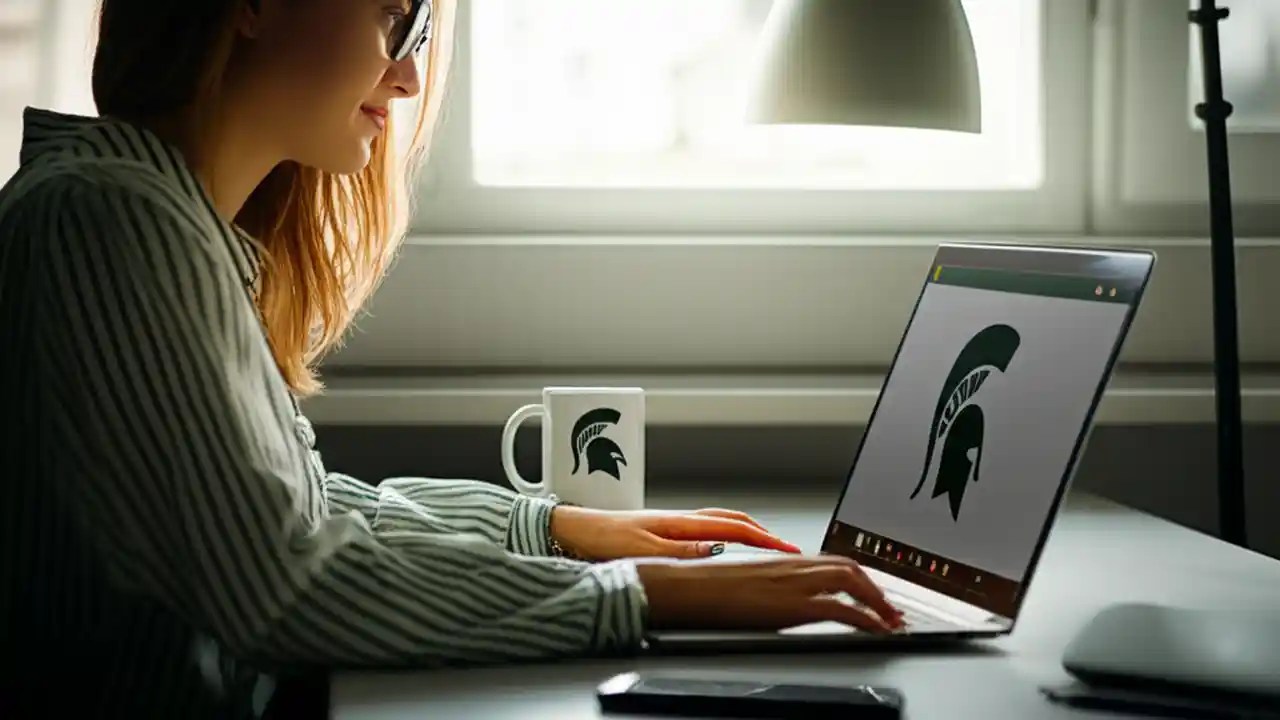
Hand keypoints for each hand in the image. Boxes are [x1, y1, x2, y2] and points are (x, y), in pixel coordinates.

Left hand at [549, 505, 802, 560]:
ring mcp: (670, 523)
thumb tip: (718, 551)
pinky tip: (720, 543)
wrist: (573, 530)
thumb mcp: (645, 552)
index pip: (733, 528)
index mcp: (680, 523)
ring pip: (718, 521)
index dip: (765, 539)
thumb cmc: (602, 539)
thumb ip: (683, 553)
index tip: (788, 547)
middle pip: (731, 520)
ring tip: (762, 542)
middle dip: (761, 531)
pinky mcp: (661, 530)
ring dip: (744, 530)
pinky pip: (704, 528)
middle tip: (784, 545)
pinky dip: (724, 532)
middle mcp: (679, 519)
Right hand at [636, 555, 905, 633]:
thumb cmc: (705, 589)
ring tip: (889, 622)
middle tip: (890, 610)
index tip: (872, 593)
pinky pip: (841, 609)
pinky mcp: (792, 605)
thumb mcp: (745, 584)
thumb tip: (781, 601)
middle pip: (849, 567)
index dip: (859, 576)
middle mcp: (793, 566)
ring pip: (852, 581)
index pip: (832, 561)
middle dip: (876, 589)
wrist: (686, 589)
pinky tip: (874, 631)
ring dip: (877, 602)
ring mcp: (794, 584)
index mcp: (782, 562)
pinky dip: (865, 619)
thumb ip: (770, 588)